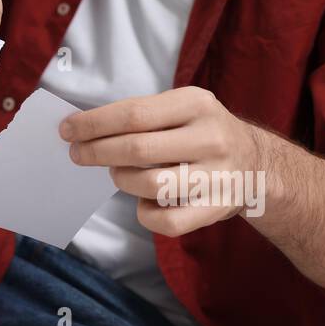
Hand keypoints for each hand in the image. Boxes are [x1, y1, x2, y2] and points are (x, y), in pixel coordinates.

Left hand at [60, 86, 270, 235]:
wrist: (257, 163)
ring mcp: (218, 176)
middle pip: (138, 148)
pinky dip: (144, 213)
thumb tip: (84, 129)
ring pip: (150, 186)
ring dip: (122, 179)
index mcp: (197, 104)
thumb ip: (140, 115)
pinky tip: (143, 201)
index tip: (67, 130)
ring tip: (118, 173)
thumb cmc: (201, 132)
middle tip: (77, 154)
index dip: (94, 124)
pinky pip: (167, 221)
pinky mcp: (217, 209)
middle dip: (97, 152)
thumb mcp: (182, 108)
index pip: (134, 113)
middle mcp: (211, 138)